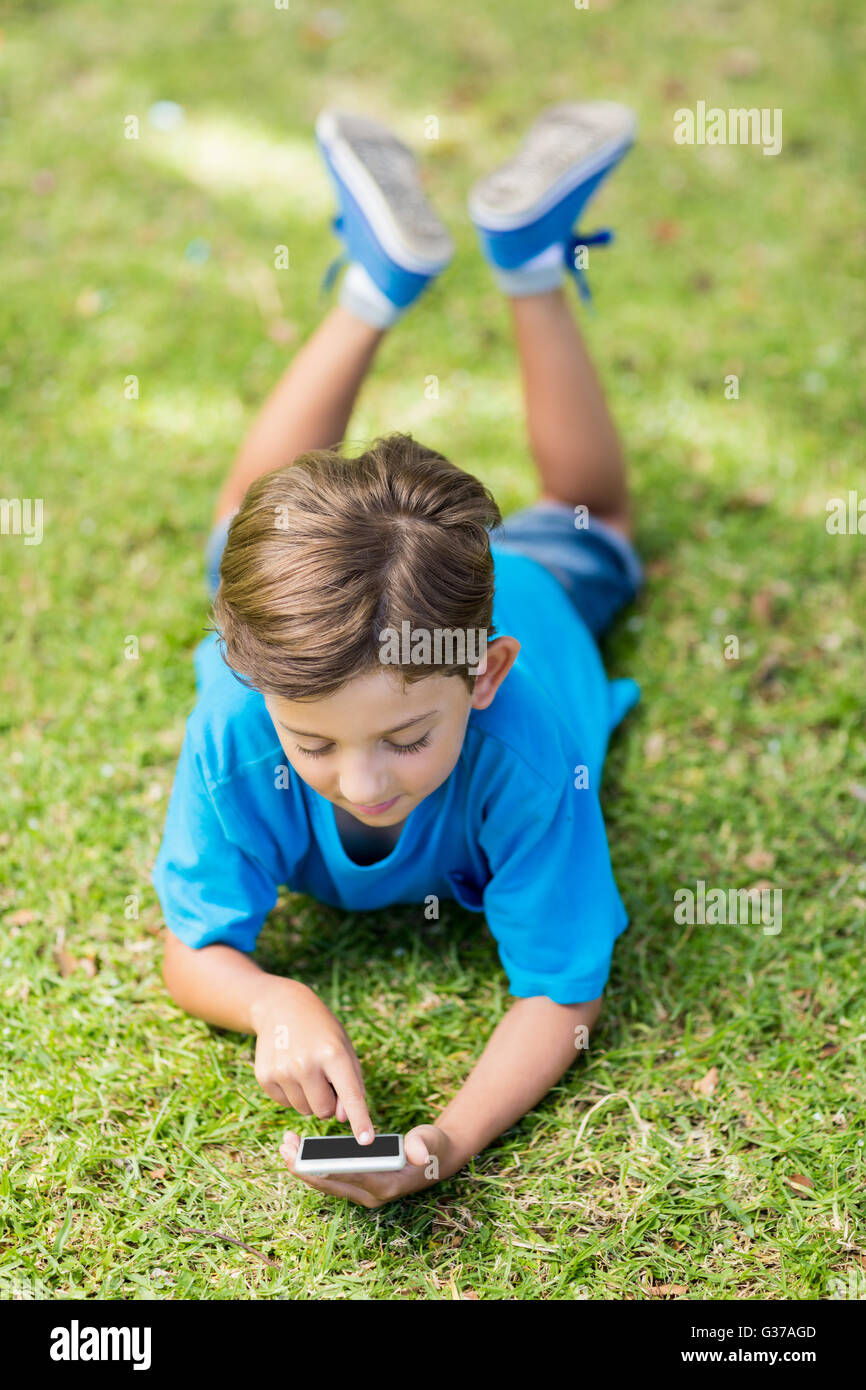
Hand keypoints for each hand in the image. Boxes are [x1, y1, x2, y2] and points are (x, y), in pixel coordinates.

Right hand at [250, 977, 373, 1141]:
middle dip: (328, 1102)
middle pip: (324, 1111)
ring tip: (306, 1068)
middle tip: (323, 1076)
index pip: (350, 1094)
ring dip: (309, 1098)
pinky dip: (291, 1093)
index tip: (366, 1141)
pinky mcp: (265, 1077)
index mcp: (333, 1053)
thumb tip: (342, 1119)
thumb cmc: (321, 1030)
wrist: (281, 1006)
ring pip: (305, 1110)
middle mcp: (306, 1063)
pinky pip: (285, 1104)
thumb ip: (351, 1083)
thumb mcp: (344, 1047)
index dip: (360, 1119)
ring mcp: (282, 1071)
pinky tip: (289, 1069)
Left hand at [279, 1124, 463, 1208]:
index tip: (303, 1160)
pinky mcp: (357, 1187)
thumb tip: (416, 1153)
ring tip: (285, 1145)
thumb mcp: (429, 1142)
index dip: (325, 1169)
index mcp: (387, 1184)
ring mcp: (362, 1193)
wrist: (433, 1161)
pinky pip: (329, 1180)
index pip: (351, 1177)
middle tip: (284, 1148)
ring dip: (304, 1167)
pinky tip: (298, 1150)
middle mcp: (371, 1195)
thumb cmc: (431, 1148)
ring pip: (326, 1183)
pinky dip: (312, 1166)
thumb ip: (421, 1145)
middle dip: (305, 1167)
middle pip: (331, 1184)